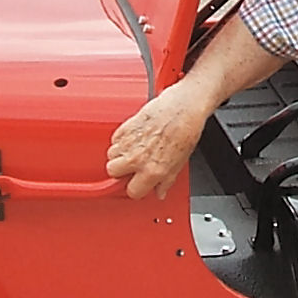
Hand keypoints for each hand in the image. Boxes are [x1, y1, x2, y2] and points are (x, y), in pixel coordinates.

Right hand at [105, 83, 209, 198]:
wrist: (185, 107)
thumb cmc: (186, 130)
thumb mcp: (181, 162)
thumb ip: (166, 180)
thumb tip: (160, 191)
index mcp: (152, 171)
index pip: (133, 191)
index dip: (136, 188)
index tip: (138, 184)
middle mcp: (137, 158)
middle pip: (113, 172)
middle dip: (122, 170)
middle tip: (133, 166)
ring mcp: (130, 142)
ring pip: (111, 155)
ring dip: (120, 154)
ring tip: (134, 149)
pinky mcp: (125, 126)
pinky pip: (114, 139)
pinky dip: (121, 140)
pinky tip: (134, 137)